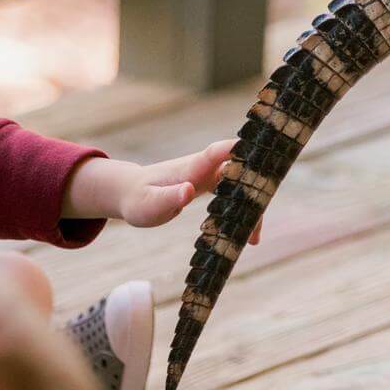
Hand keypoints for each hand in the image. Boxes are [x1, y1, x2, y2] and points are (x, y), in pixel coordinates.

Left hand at [64, 140, 259, 236]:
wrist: (131, 192)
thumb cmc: (138, 199)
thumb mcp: (147, 205)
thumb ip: (168, 198)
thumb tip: (189, 190)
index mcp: (191, 168)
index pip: (218, 152)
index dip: (237, 151)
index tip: (258, 154)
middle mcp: (205, 167)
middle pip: (240, 170)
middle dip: (256, 190)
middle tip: (258, 223)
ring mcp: (210, 174)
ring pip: (242, 183)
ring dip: (253, 206)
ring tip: (253, 238)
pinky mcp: (211, 184)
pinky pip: (236, 193)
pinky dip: (245, 211)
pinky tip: (247, 235)